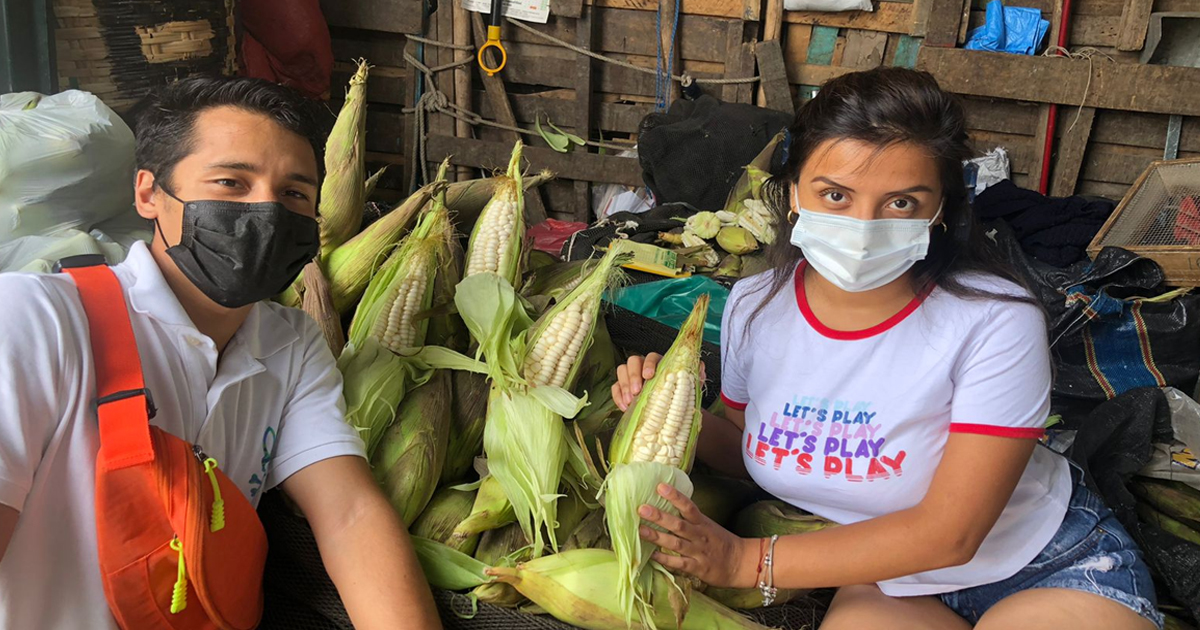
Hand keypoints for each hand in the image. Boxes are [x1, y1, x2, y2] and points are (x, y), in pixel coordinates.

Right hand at [612, 354, 705, 411]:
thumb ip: (696, 376)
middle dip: (633, 375)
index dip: (648, 364)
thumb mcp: (690, 386)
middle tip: (637, 392)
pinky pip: (614, 388)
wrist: (672, 412)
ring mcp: (631, 377)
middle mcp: (643, 366)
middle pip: (632, 361)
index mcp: (660, 363)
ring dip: (624, 385)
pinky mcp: (622, 389)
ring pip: (621, 371)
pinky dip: (617, 397)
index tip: (649, 376)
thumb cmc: (680, 395)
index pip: (651, 357)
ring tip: (630, 401)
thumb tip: (700, 367)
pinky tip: (624, 408)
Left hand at [637, 483, 758, 588]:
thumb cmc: (720, 541)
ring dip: (657, 537)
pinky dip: (665, 559)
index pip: (689, 507)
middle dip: (659, 517)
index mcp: (702, 523)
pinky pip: (679, 563)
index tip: (660, 487)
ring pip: (675, 543)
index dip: (675, 497)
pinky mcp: (697, 568)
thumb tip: (668, 503)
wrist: (739, 563)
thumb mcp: (708, 525)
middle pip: (678, 525)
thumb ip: (690, 517)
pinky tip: (651, 555)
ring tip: (640, 530)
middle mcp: (699, 536)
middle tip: (642, 508)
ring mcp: (698, 552)